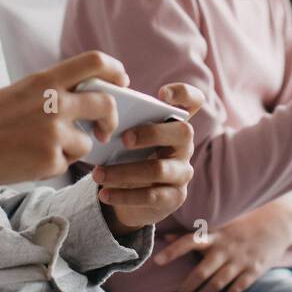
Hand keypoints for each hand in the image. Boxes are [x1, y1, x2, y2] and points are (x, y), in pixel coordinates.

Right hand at [0, 50, 128, 187]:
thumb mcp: (21, 91)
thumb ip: (52, 90)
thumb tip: (87, 97)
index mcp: (45, 80)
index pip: (95, 62)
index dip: (115, 70)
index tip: (120, 82)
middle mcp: (55, 102)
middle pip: (106, 103)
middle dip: (110, 118)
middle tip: (103, 129)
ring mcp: (55, 132)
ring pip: (88, 141)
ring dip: (74, 148)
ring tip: (43, 148)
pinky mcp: (51, 160)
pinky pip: (68, 163)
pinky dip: (55, 164)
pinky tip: (30, 160)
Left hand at [96, 82, 204, 235]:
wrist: (131, 196)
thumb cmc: (128, 155)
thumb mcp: (126, 137)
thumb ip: (124, 123)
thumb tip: (101, 113)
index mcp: (174, 123)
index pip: (194, 101)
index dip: (184, 94)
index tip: (162, 94)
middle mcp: (185, 145)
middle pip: (183, 132)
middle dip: (151, 133)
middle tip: (123, 139)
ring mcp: (183, 172)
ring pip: (159, 169)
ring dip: (124, 171)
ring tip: (98, 174)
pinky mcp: (175, 197)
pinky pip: (151, 196)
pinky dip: (124, 195)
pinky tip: (104, 193)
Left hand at [150, 195, 291, 291]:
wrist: (278, 221)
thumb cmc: (243, 223)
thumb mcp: (221, 224)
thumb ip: (194, 234)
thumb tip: (165, 237)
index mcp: (216, 234)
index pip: (190, 241)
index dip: (173, 251)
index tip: (157, 261)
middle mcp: (226, 248)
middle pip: (202, 272)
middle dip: (187, 287)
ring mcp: (240, 261)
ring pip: (216, 285)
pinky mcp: (253, 272)